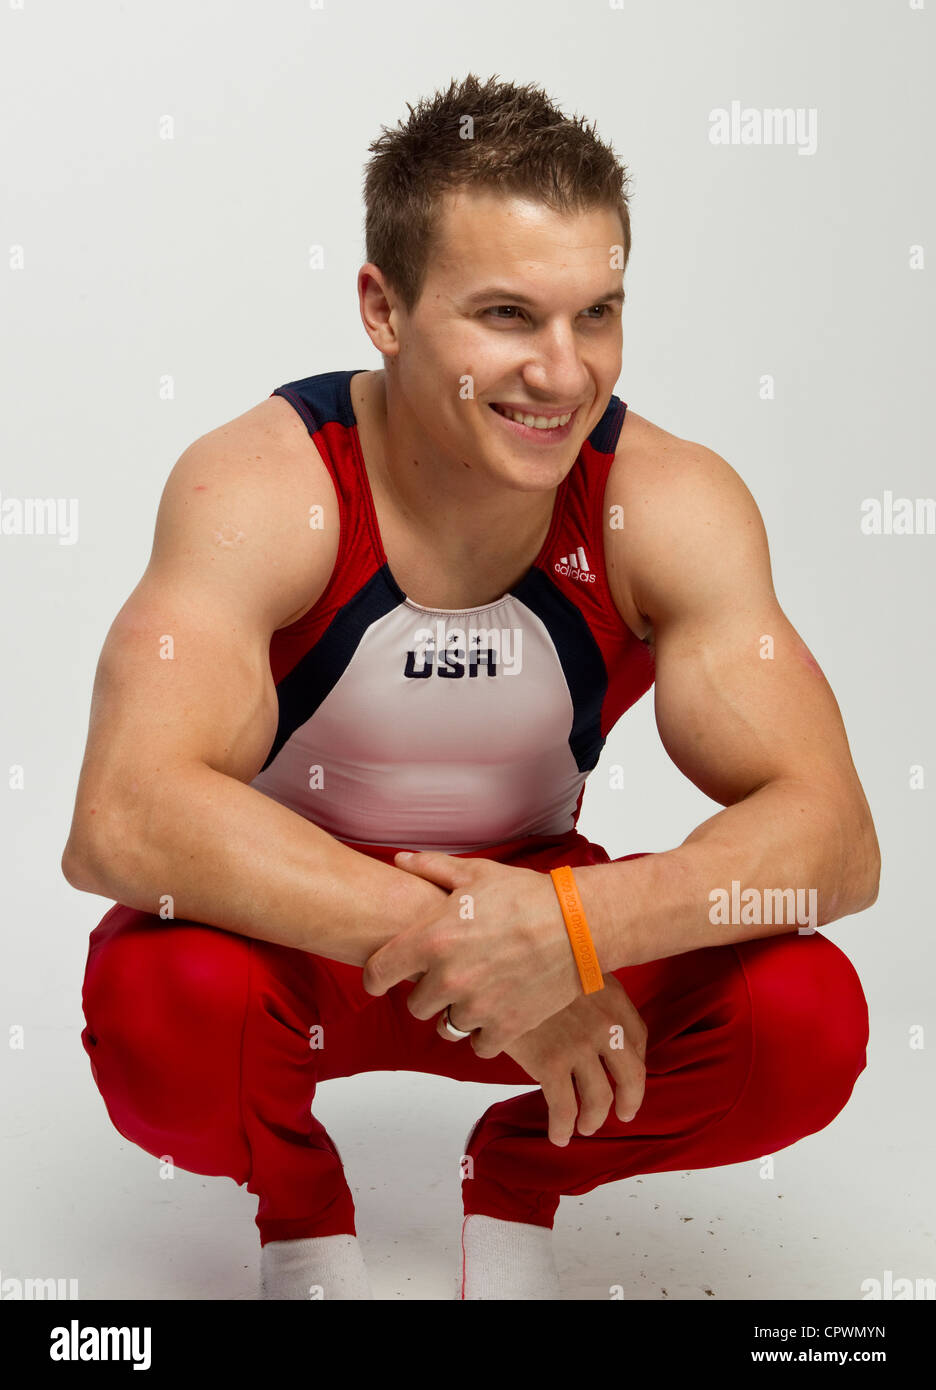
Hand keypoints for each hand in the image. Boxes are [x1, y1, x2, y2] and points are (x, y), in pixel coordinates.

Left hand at [361, 851, 584, 1057]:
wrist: (580, 926)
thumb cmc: (527, 896)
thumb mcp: (476, 874)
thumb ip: (431, 868)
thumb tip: (400, 860)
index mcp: (432, 940)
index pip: (377, 974)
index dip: (377, 975)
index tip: (385, 976)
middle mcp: (448, 978)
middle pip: (415, 1005)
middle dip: (427, 992)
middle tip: (448, 976)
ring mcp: (477, 1007)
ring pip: (447, 1026)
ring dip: (457, 1013)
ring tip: (477, 992)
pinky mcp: (505, 1028)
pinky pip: (478, 1045)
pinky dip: (486, 1032)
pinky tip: (497, 1009)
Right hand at [504, 975, 647, 1145]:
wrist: (499, 970)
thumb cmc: (531, 968)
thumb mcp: (572, 971)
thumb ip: (590, 994)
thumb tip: (591, 1024)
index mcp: (613, 998)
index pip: (637, 1037)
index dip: (633, 1061)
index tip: (623, 1074)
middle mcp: (605, 1024)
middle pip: (632, 1076)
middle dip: (630, 1101)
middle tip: (624, 1113)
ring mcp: (580, 1046)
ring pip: (599, 1099)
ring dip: (593, 1119)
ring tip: (585, 1127)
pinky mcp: (550, 1063)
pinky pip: (564, 1108)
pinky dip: (563, 1128)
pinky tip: (558, 1135)